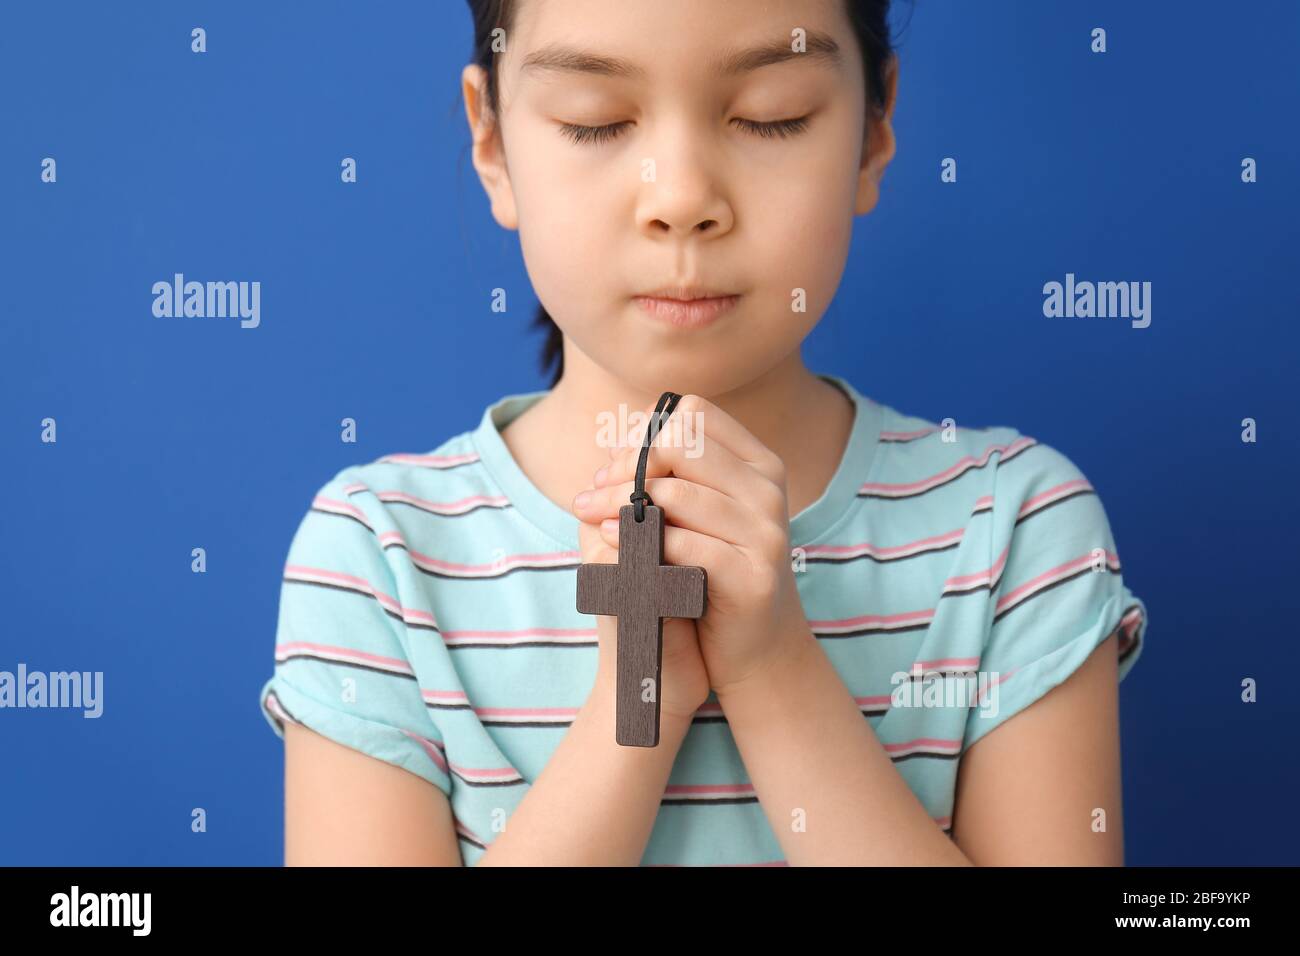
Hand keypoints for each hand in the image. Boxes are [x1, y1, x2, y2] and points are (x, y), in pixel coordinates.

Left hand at [572, 394, 811, 698]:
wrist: (755, 650)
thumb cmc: (714, 575)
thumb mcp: (697, 517)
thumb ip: (667, 476)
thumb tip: (612, 441)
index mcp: (759, 466)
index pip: (695, 415)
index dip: (645, 434)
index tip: (612, 467)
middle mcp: (768, 491)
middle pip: (681, 446)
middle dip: (626, 467)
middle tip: (591, 495)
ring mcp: (766, 533)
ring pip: (676, 494)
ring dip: (620, 504)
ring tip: (591, 517)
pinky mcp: (752, 577)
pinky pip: (685, 544)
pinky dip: (640, 541)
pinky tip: (610, 541)